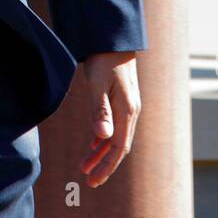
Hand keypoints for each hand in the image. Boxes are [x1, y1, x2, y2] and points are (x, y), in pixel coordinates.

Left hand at [77, 51, 139, 188]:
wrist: (114, 36)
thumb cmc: (103, 57)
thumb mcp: (97, 82)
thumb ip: (99, 110)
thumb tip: (102, 137)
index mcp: (126, 109)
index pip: (118, 146)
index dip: (106, 166)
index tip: (92, 180)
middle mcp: (131, 110)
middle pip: (119, 145)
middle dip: (104, 164)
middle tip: (89, 181)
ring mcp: (128, 104)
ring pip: (116, 136)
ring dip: (101, 152)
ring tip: (86, 165)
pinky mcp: (122, 99)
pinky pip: (115, 125)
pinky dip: (104, 137)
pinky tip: (94, 143)